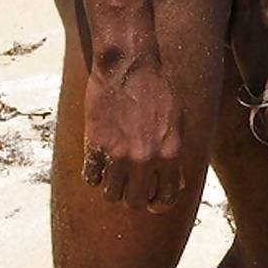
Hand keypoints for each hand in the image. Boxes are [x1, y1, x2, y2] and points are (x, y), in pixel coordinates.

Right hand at [82, 57, 183, 211]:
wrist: (128, 63)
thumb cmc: (156, 87)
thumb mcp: (176, 119)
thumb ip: (174, 152)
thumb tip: (175, 181)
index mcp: (170, 153)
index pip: (166, 198)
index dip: (158, 203)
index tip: (151, 201)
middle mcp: (146, 158)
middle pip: (135, 202)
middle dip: (133, 197)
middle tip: (129, 186)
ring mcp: (119, 154)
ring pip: (111, 195)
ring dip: (112, 187)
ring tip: (113, 172)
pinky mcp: (96, 145)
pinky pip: (91, 177)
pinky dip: (94, 173)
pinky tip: (99, 160)